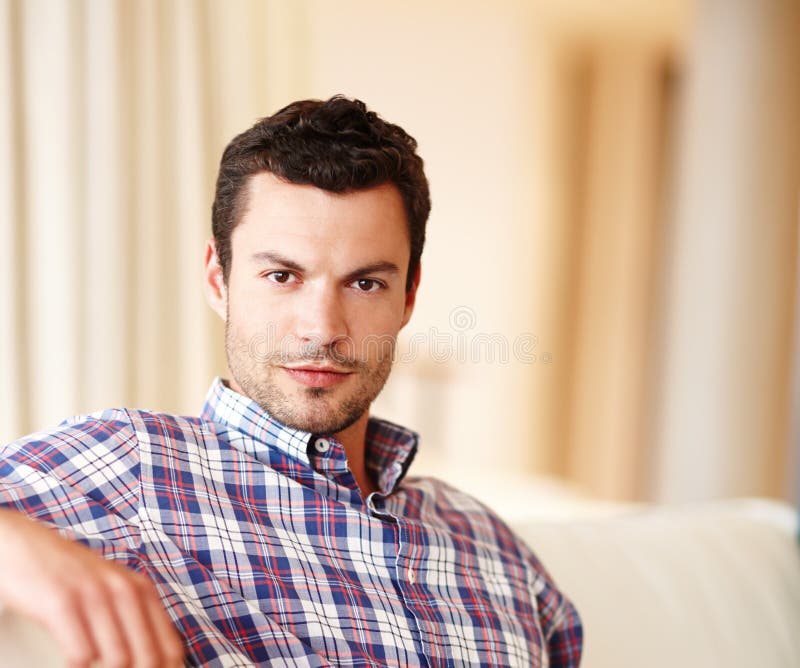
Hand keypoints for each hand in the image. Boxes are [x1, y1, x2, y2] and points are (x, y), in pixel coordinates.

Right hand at [0, 508, 183, 667]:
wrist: (23, 545)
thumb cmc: (69, 575)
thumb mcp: (112, 588)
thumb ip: (136, 618)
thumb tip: (159, 662)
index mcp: (142, 591)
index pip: (171, 648)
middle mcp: (124, 591)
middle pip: (148, 659)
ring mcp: (94, 595)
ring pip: (119, 659)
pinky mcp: (62, 604)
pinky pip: (81, 655)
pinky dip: (78, 667)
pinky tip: (72, 663)